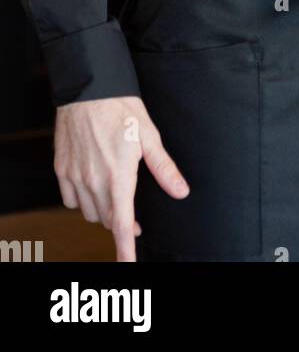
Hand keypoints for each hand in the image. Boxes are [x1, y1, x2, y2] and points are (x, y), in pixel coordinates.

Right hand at [54, 95, 189, 262]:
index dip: (124, 248)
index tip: (128, 265)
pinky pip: (69, 199)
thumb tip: (181, 191)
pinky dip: (81, 200)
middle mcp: (93, 181)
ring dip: (102, 212)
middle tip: (133, 219)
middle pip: (106, 219)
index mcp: (118, 176)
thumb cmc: (121, 108)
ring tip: (114, 198)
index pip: (121, 223)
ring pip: (88, 211)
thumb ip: (164, 168)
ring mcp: (74, 175)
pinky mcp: (61, 168)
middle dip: (120, 223)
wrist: (88, 88)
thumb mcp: (149, 136)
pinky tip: (92, 187)